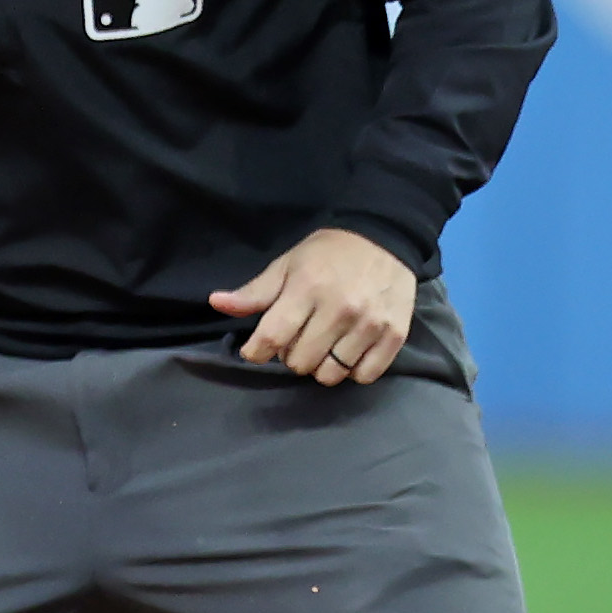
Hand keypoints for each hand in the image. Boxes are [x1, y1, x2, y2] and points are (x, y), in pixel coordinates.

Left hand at [208, 227, 413, 385]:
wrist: (386, 237)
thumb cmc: (328, 254)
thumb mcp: (287, 265)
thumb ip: (254, 292)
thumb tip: (217, 303)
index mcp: (307, 290)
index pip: (270, 339)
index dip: (256, 351)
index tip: (256, 348)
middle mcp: (340, 309)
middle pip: (299, 363)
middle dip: (291, 356)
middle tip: (298, 339)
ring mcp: (369, 324)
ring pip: (330, 375)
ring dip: (321, 366)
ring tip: (324, 346)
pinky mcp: (394, 334)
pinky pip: (364, 376)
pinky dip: (353, 371)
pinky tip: (348, 352)